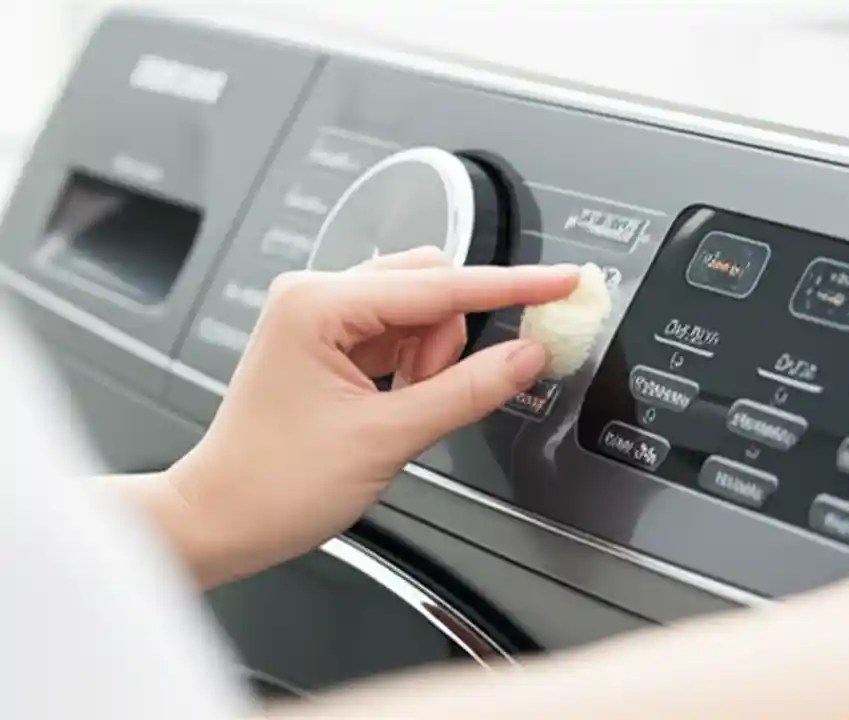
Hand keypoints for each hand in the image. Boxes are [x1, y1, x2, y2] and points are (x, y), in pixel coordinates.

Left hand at [166, 248, 578, 585]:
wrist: (220, 519)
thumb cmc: (273, 483)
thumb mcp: (386, 439)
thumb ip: (467, 392)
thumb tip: (527, 356)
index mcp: (319, 304)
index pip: (440, 286)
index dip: (510, 286)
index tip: (561, 281)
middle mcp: (316, 297)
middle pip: (431, 286)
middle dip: (453, 339)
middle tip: (440, 394)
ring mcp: (320, 318)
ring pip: (419, 311)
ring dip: (432, 357)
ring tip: (403, 409)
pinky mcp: (328, 342)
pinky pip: (399, 334)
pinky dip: (415, 366)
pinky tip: (397, 402)